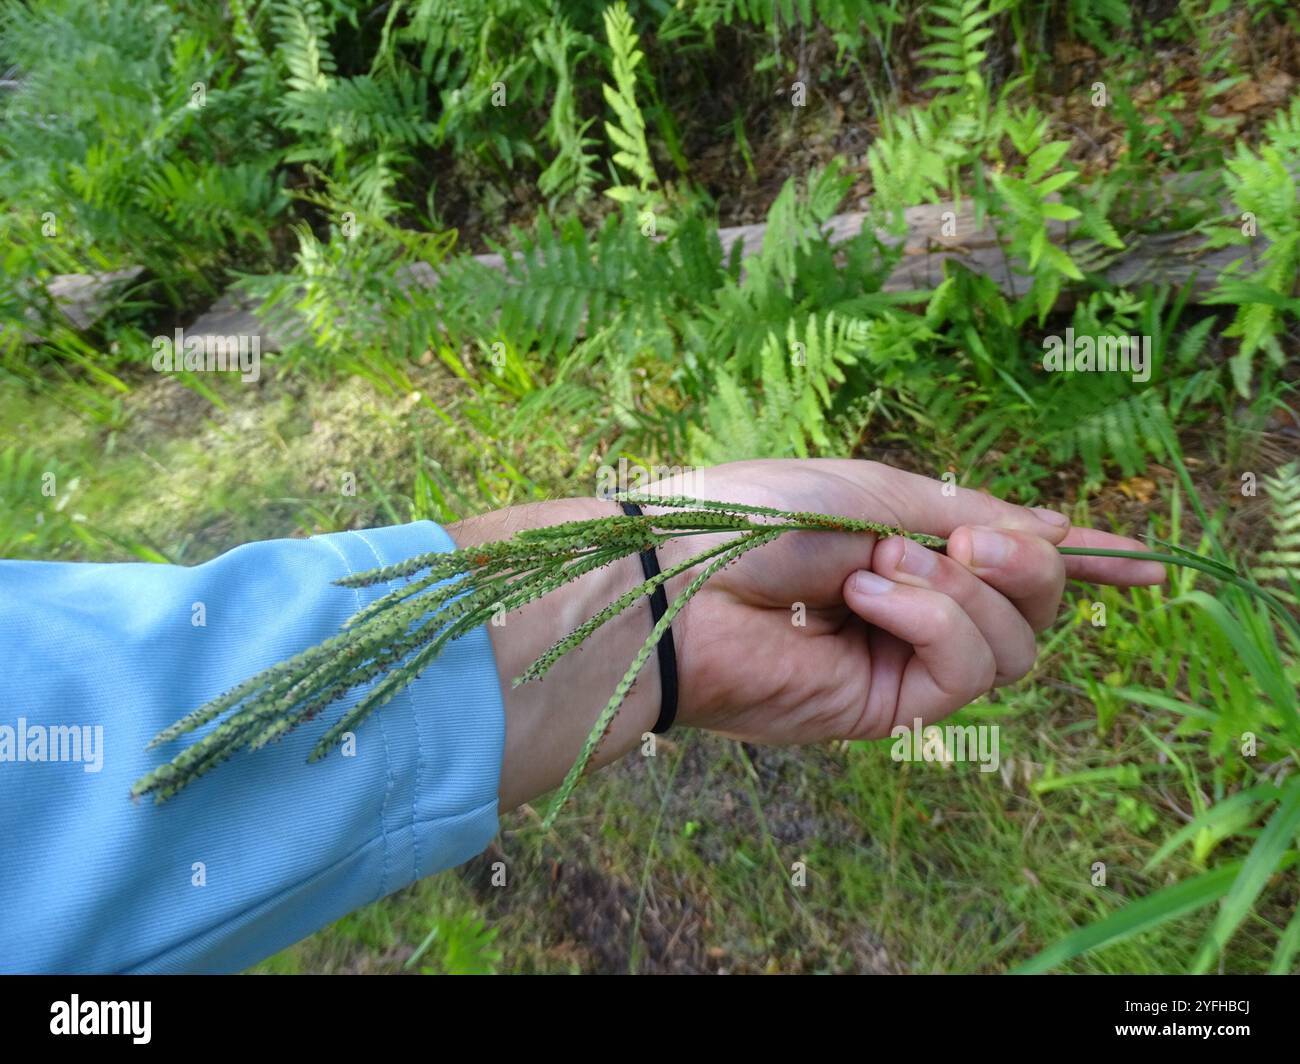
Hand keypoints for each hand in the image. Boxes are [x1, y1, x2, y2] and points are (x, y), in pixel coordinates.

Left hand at [452, 458, 1165, 810]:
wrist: (675, 577)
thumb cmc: (755, 515)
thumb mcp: (875, 491)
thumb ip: (970, 515)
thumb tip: (1060, 530)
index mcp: (911, 546)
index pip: (1013, 564)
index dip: (1082, 561)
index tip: (1144, 564)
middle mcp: (916, 606)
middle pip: (1033, 609)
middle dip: (1027, 566)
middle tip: (973, 538)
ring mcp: (902, 661)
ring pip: (1015, 647)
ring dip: (966, 593)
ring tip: (884, 567)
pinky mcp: (885, 709)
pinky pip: (965, 674)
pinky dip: (933, 623)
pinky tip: (871, 600)